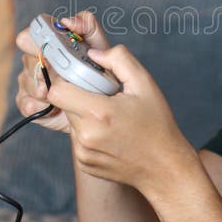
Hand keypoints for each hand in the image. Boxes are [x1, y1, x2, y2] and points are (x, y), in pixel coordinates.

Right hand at [14, 11, 110, 134]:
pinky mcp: (30, 103)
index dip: (35, 42)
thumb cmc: (99, 70)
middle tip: (55, 78)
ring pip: (26, 82)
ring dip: (42, 90)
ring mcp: (31, 82)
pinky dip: (39, 107)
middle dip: (41, 70)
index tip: (48, 53)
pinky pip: (25, 103)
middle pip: (27, 60)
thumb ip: (87, 25)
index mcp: (49, 44)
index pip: (29, 36)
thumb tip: (67, 21)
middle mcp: (36, 60)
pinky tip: (53, 108)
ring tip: (58, 95)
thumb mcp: (98, 45)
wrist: (101, 104)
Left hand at [46, 44, 197, 197]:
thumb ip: (119, 59)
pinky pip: (77, 139)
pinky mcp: (84, 163)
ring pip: (71, 122)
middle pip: (64, 105)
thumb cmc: (158, 125)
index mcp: (99, 113)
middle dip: (79, 96)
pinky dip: (89, 133)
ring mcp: (83, 153)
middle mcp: (86, 135)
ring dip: (85, 115)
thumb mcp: (144, 84)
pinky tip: (111, 134)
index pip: (57, 91)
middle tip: (105, 98)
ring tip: (111, 118)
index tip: (81, 78)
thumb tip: (93, 54)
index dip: (66, 80)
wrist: (165, 167)